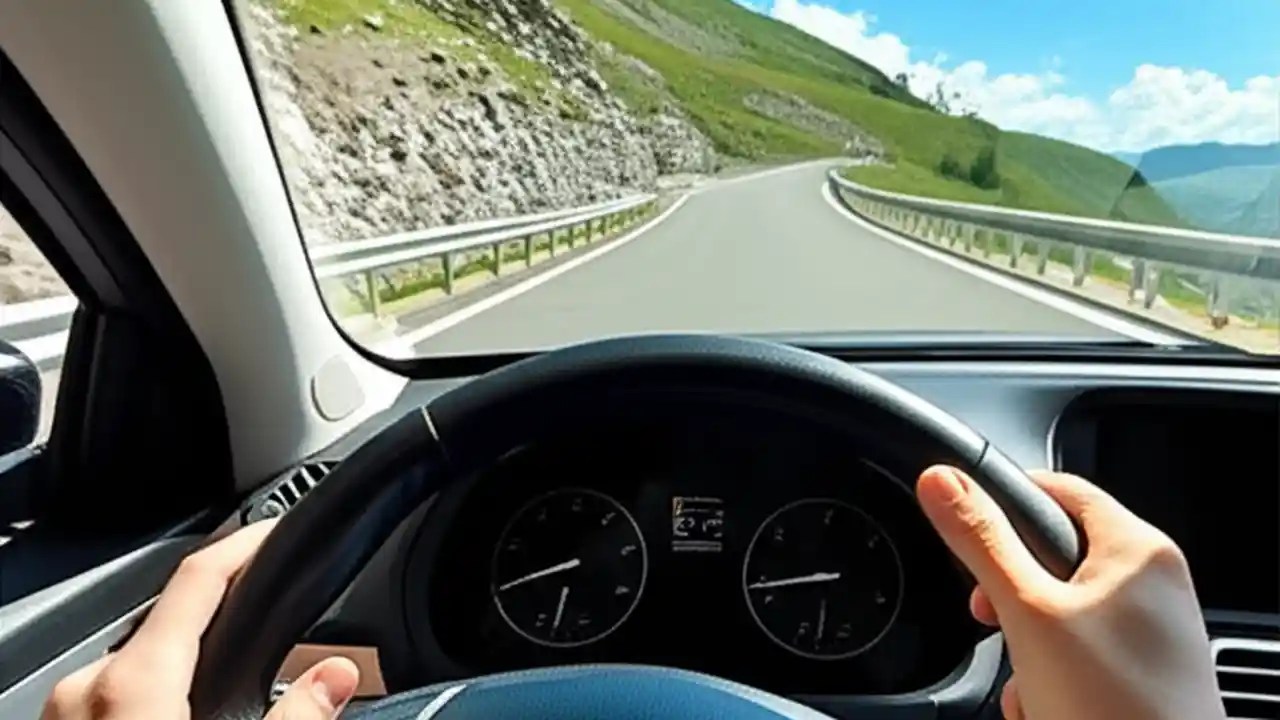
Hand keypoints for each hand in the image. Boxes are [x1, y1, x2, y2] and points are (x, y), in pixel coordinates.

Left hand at [42, 520, 359, 719]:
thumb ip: (293, 715)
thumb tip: (337, 675)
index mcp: (133, 683)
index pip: (196, 579)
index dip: (243, 544)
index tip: (273, 529)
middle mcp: (85, 689)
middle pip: (168, 625)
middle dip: (218, 627)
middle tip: (264, 641)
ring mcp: (61, 715)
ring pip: (136, 667)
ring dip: (180, 672)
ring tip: (220, 703)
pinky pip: (110, 701)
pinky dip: (146, 702)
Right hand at [916, 466, 1223, 719]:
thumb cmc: (1113, 707)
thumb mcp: (1027, 613)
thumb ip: (981, 541)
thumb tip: (942, 481)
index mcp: (1137, 549)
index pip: (1058, 488)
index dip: (1004, 501)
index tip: (963, 524)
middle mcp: (1154, 584)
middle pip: (1053, 556)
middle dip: (1010, 594)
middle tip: (990, 615)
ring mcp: (1152, 632)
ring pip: (1061, 613)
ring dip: (1027, 645)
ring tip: (1027, 679)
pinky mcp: (1143, 674)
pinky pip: (1081, 654)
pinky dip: (1053, 675)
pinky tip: (1046, 704)